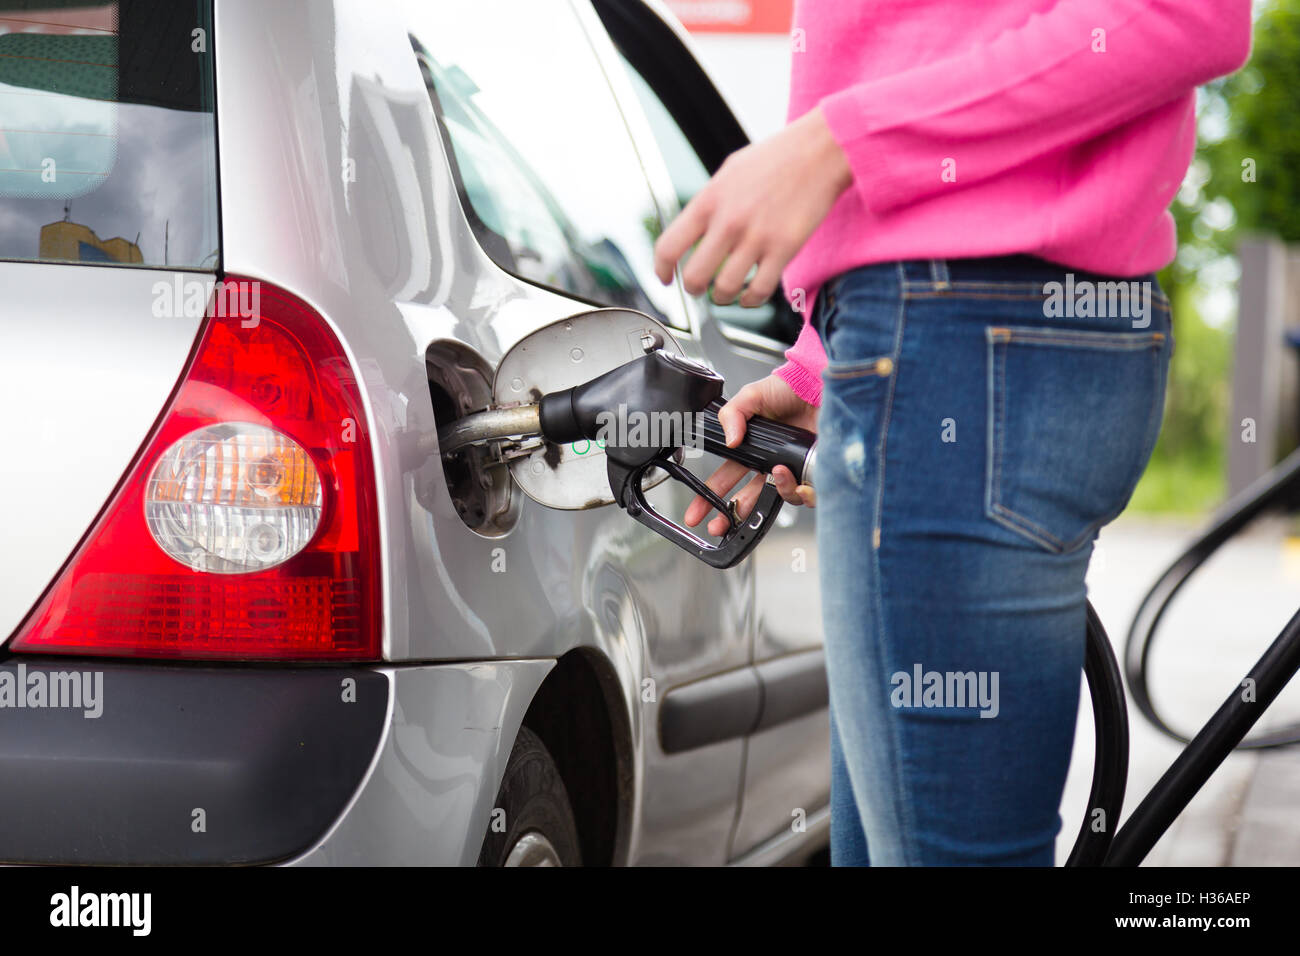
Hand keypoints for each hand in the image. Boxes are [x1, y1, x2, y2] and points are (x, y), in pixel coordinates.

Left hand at [653, 105, 850, 306]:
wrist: (820, 150)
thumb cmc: (777, 158)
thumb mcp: (730, 172)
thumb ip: (710, 202)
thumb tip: (694, 230)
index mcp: (709, 200)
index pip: (668, 246)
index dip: (661, 270)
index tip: (665, 278)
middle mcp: (729, 221)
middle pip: (695, 277)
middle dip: (694, 290)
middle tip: (700, 289)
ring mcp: (757, 237)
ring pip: (725, 290)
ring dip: (723, 298)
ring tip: (727, 293)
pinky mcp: (784, 249)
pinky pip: (759, 290)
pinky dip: (750, 300)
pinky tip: (750, 295)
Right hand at [685, 374, 817, 537]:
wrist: (819, 385)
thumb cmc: (788, 388)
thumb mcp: (752, 395)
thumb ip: (733, 414)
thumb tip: (729, 441)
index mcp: (752, 450)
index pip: (726, 478)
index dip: (710, 497)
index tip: (697, 513)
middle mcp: (771, 464)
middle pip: (748, 499)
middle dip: (731, 516)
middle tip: (719, 526)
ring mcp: (792, 470)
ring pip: (780, 498)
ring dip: (776, 491)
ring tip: (777, 473)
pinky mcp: (814, 472)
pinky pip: (806, 495)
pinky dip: (802, 491)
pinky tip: (798, 478)